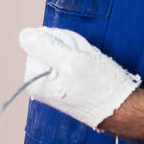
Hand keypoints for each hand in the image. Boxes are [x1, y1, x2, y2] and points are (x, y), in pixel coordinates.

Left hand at [20, 27, 140, 130]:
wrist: (119, 108)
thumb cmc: (98, 85)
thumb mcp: (69, 59)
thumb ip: (43, 45)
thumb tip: (24, 34)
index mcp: (33, 77)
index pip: (40, 39)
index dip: (60, 41)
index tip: (73, 56)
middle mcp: (38, 82)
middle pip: (49, 44)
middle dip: (69, 46)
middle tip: (84, 62)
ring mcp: (51, 83)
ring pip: (62, 49)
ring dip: (78, 52)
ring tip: (88, 68)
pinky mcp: (64, 83)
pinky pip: (70, 60)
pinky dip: (82, 59)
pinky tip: (90, 71)